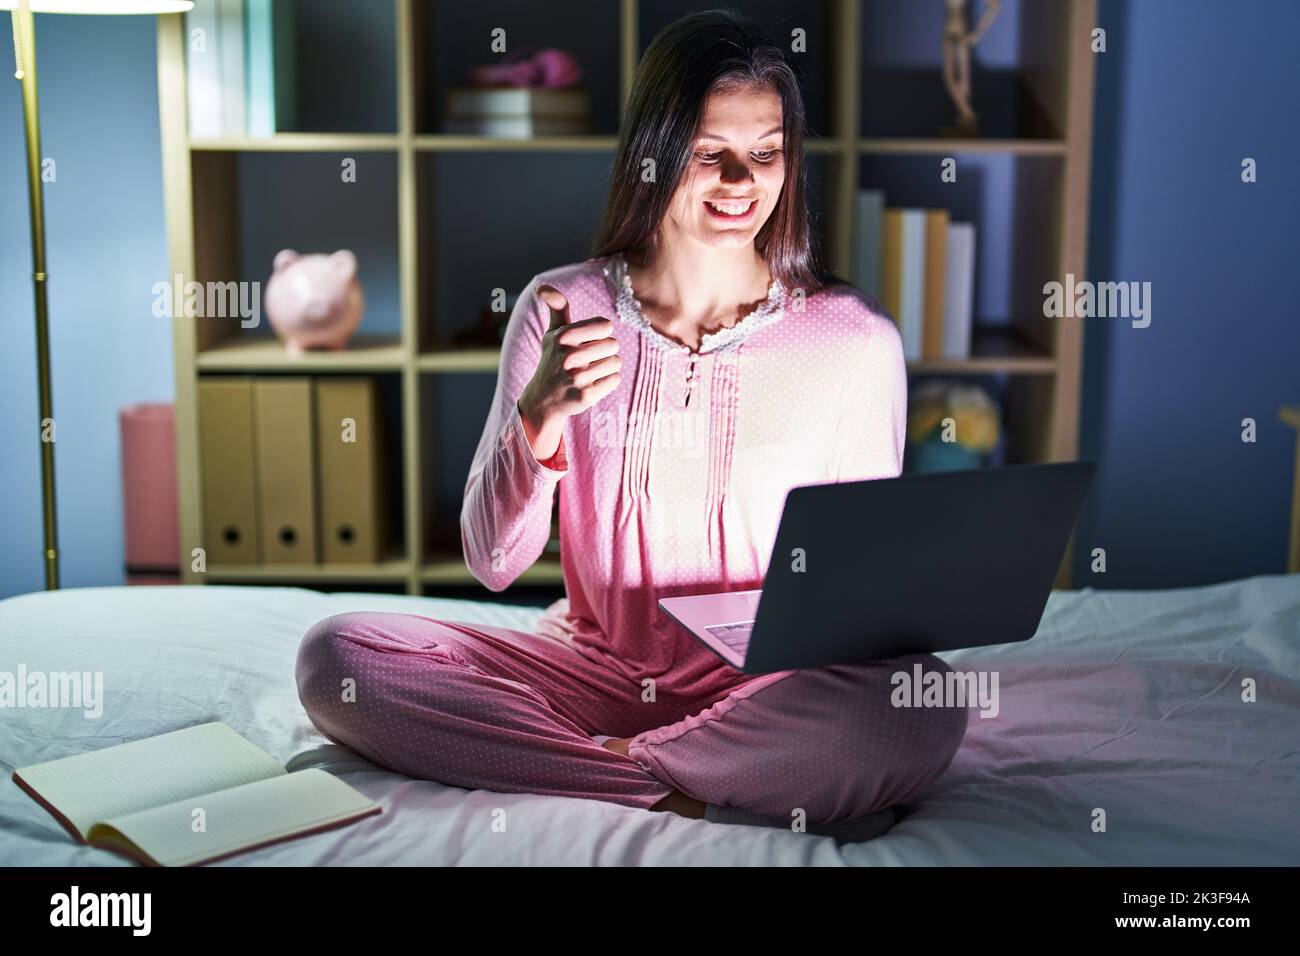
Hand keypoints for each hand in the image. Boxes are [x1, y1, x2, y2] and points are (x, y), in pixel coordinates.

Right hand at [516, 284, 621, 460]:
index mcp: (563, 337)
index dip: (602, 334)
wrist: (544, 401)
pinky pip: (614, 380)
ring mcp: (577, 377)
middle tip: (589, 361)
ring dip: (607, 367)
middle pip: (613, 345)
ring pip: (616, 363)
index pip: (605, 326)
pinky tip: (592, 385)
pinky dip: (608, 382)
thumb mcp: (553, 334)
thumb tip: (542, 286)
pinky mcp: (586, 396)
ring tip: (590, 373)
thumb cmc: (553, 361)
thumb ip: (557, 308)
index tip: (590, 341)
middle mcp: (568, 356)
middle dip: (605, 352)